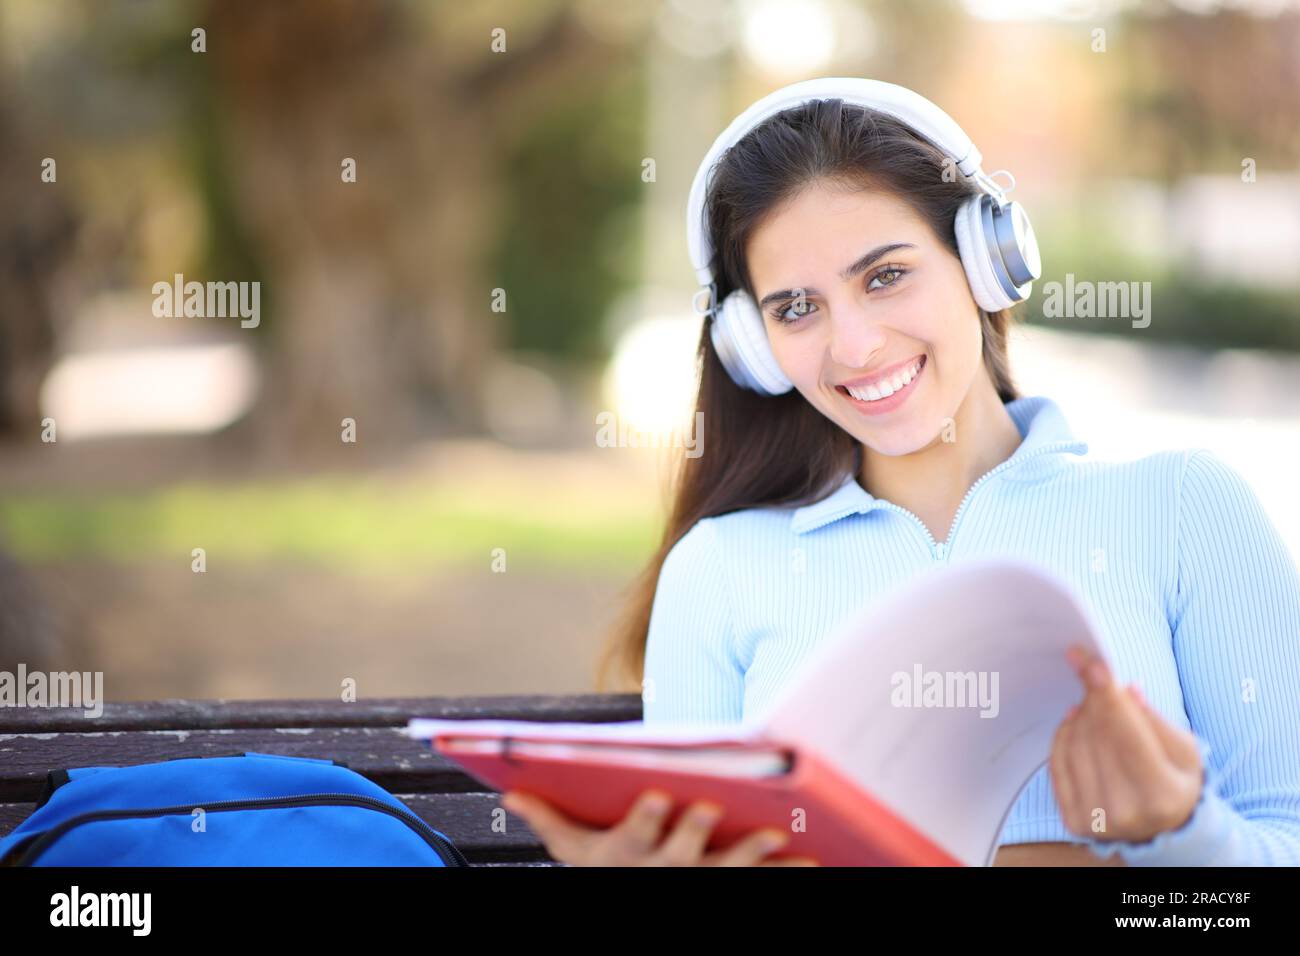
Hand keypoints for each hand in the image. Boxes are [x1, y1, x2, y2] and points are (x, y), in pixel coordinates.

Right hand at [499, 788, 819, 865]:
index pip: (633, 833)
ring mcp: (699, 881)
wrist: (634, 905)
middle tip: (711, 805)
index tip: (656, 793)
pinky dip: (786, 871)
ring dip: (750, 855)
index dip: (645, 815)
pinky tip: (812, 859)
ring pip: (726, 869)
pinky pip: (759, 881)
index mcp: (626, 853)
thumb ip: (547, 818)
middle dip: (696, 830)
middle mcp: (664, 870)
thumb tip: (511, 792)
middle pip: (681, 852)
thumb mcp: (573, 849)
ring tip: (773, 836)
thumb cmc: (606, 870)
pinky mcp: (727, 888)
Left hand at [1050, 644, 1204, 843]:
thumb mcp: (1184, 751)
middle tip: (1094, 674)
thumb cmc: (1175, 782)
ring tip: (1095, 707)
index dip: (1108, 696)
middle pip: (1098, 736)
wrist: (1162, 830)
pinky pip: (1057, 762)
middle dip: (1095, 698)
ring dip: (1081, 716)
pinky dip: (1065, 735)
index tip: (1092, 663)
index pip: (1128, 735)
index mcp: (1162, 795)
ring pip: (1075, 745)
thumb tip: (1125, 690)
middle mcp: (1126, 812)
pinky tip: (1078, 724)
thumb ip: (1154, 720)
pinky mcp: (1072, 819)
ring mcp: (1095, 819)